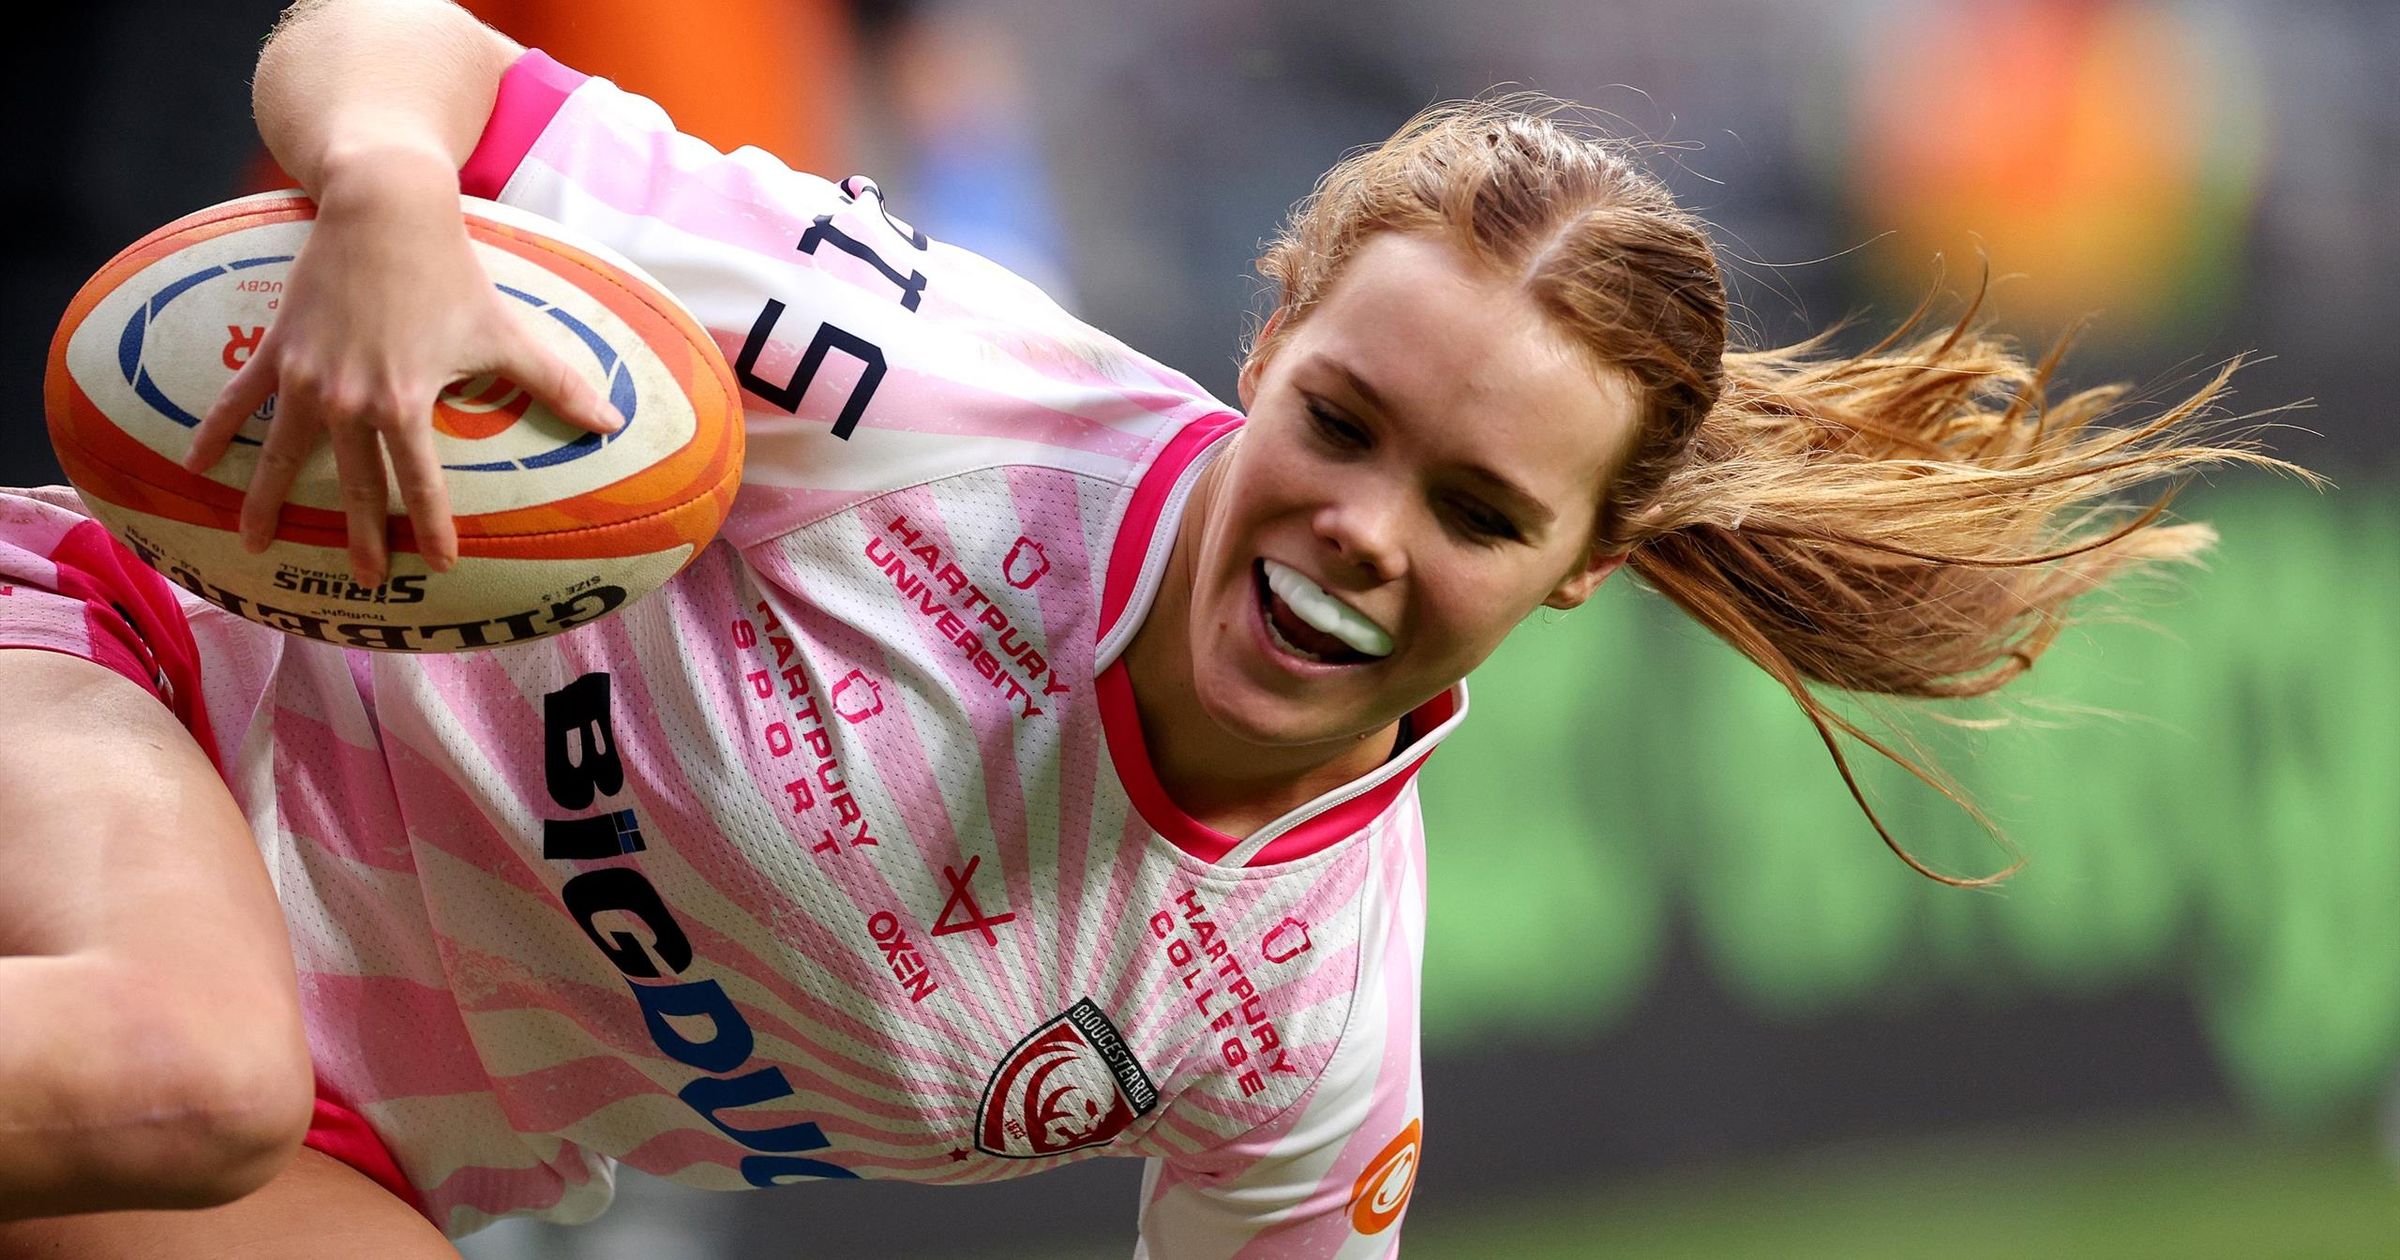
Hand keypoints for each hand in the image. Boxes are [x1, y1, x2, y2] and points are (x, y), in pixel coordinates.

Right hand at [183, 152, 621, 586]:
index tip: (441, 564)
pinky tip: (195, 465)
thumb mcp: (507, 332)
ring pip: (283, 453)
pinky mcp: (278, 350)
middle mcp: (350, 400)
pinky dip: (215, 430)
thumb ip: (556, 383)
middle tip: (366, 580)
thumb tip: (612, 422)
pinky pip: (239, 400)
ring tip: (254, 543)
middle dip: (359, 533)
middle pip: (352, 482)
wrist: (385, 209)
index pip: (420, 482)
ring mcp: (306, 377)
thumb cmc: (451, 273)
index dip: (432, 526)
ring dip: (266, 502)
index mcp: (404, 403)